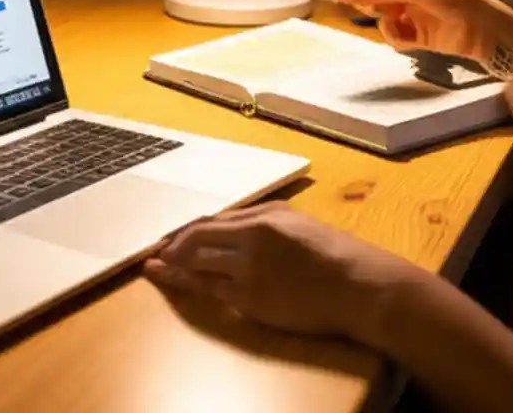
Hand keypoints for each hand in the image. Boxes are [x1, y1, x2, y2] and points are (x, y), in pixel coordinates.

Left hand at [143, 202, 416, 344]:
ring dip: (172, 263)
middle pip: (199, 235)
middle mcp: (254, 235)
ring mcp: (250, 267)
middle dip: (173, 243)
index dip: (189, 228)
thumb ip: (263, 223)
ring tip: (154, 264)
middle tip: (157, 250)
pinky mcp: (250, 297)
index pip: (216, 219)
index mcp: (267, 214)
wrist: (358, 285)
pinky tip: (168, 279)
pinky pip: (209, 288)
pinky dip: (185, 282)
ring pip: (197, 261)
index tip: (174, 235)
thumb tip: (228, 228)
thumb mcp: (298, 223)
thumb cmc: (334, 255)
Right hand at [334, 0, 512, 74]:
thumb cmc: (454, 0)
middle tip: (344, 4)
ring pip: (386, 21)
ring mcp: (416, 18)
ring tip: (395, 24)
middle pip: (379, 0)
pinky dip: (396, 38)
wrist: (485, 30)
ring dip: (386, 24)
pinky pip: (398, 38)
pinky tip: (405, 37)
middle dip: (365, 3)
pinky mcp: (422, 39)